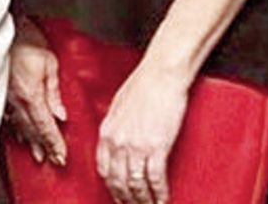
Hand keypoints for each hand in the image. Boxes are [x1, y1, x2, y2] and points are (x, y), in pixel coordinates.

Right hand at [4, 16, 67, 165]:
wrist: (0, 26)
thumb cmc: (25, 38)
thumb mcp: (49, 61)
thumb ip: (54, 91)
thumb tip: (61, 114)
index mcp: (31, 94)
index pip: (46, 127)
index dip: (54, 143)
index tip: (61, 157)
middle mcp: (16, 100)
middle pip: (32, 129)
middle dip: (43, 146)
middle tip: (52, 160)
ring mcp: (5, 95)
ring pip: (18, 124)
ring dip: (29, 140)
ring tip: (35, 152)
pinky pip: (7, 113)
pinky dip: (14, 126)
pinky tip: (16, 130)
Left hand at [95, 59, 188, 203]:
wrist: (160, 75)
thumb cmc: (143, 86)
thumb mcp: (118, 108)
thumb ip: (115, 128)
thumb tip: (116, 143)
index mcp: (106, 131)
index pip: (103, 169)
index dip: (111, 187)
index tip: (119, 196)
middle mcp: (117, 141)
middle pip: (118, 181)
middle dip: (127, 199)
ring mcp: (135, 145)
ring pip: (136, 185)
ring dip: (144, 201)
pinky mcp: (156, 147)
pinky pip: (155, 179)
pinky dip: (160, 194)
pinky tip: (164, 200)